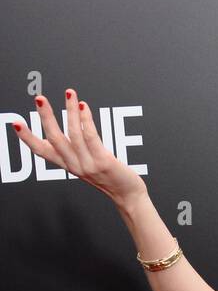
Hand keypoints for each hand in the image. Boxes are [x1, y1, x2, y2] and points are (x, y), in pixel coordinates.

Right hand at [13, 88, 146, 205]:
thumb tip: (62, 129)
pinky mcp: (103, 162)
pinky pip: (91, 137)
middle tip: (39, 99)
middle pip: (55, 139)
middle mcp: (75, 165)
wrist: (128, 196)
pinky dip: (86, 120)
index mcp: (68, 165)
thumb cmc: (110, 177)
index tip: (16, 124)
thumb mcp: (85, 164)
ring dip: (70, 111)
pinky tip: (83, 107)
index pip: (42, 151)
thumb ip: (73, 149)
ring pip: (73, 134)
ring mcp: (89, 164)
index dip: (28, 138)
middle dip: (46, 117)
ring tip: (69, 94)